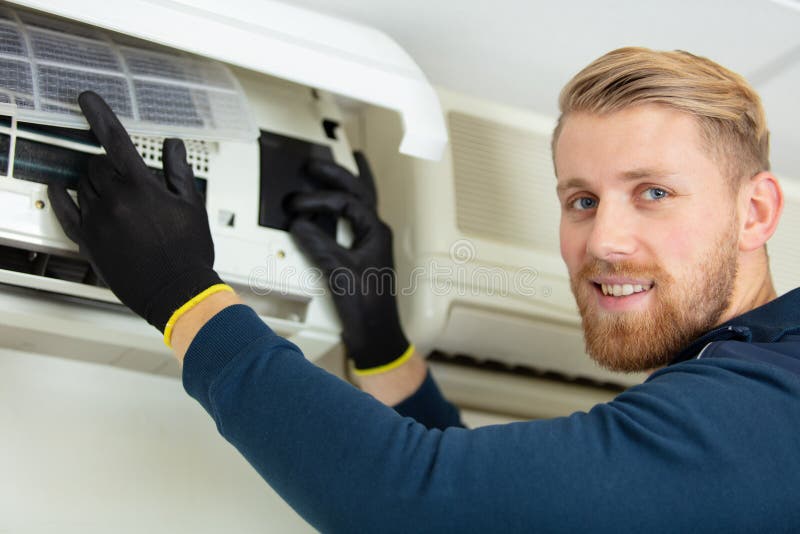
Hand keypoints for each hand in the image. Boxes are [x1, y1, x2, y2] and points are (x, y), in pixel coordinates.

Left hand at [47, 91, 223, 331]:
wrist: (177, 292)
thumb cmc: (189, 253)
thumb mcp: (193, 207)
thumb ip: (178, 172)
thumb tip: (173, 146)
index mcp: (140, 187)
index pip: (115, 140)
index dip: (99, 115)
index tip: (86, 99)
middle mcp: (113, 200)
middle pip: (96, 164)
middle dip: (108, 163)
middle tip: (125, 175)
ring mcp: (97, 221)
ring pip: (83, 184)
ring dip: (94, 181)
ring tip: (114, 193)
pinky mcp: (88, 241)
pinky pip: (65, 212)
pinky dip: (60, 196)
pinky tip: (59, 188)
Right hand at [288, 153, 410, 373]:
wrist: (376, 336)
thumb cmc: (366, 309)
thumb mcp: (338, 272)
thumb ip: (318, 244)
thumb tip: (300, 225)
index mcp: (375, 232)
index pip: (346, 202)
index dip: (320, 199)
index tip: (297, 206)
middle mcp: (375, 234)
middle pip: (359, 192)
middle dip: (338, 174)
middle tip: (315, 161)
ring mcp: (371, 243)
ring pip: (360, 202)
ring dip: (347, 183)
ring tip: (336, 165)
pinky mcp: (362, 254)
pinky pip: (354, 219)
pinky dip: (344, 205)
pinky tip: (336, 204)